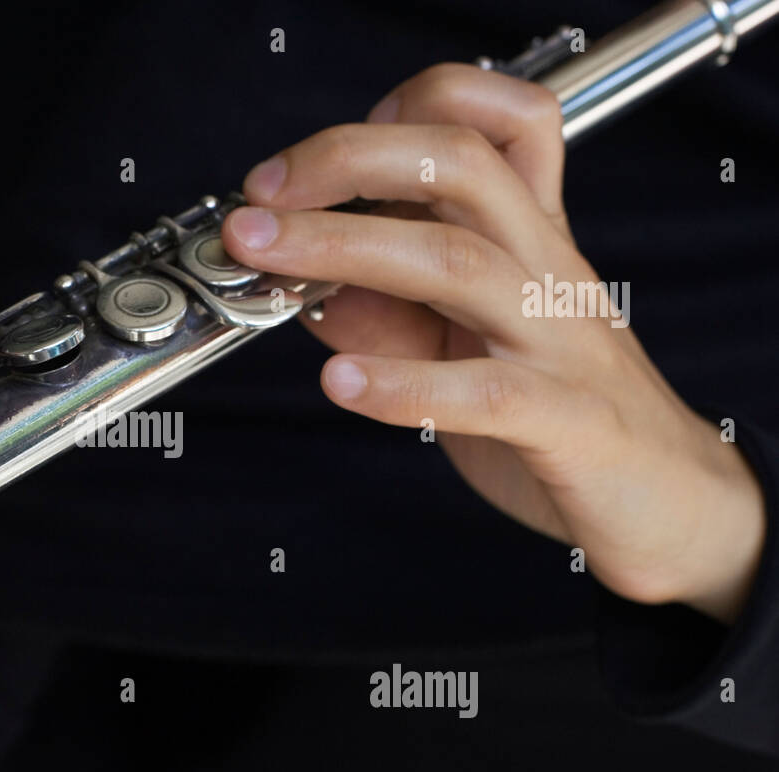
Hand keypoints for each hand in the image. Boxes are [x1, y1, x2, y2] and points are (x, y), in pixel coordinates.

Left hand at [222, 64, 763, 623]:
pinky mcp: (568, 420)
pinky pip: (486, 394)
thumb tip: (307, 289)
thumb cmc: (561, 411)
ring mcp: (559, 340)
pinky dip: (405, 385)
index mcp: (527, 239)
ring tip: (269, 259)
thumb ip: (393, 314)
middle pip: (459, 167)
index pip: (488, 125)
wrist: (670, 500)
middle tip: (258, 198)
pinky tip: (341, 382)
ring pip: (459, 263)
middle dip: (346, 163)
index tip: (309, 161)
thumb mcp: (466, 347)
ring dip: (347, 249)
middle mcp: (544, 270)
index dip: (399, 115)